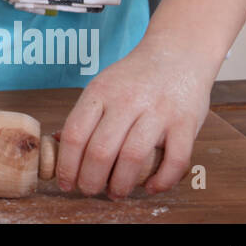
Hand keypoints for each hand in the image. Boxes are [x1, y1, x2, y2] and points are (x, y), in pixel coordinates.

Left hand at [54, 35, 213, 198]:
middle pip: (100, 151)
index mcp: (101, 92)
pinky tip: (150, 187)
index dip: (67, 165)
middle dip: (90, 180)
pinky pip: (174, 161)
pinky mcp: (185, 123)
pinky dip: (161, 181)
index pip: (75, 134)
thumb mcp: (103, 85)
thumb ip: (86, 114)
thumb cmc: (136, 75)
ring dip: (121, 184)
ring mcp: (158, 112)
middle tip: (89, 190)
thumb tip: (60, 145)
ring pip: (133, 158)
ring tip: (116, 193)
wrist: (178, 52)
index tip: (66, 182)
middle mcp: (127, 101)